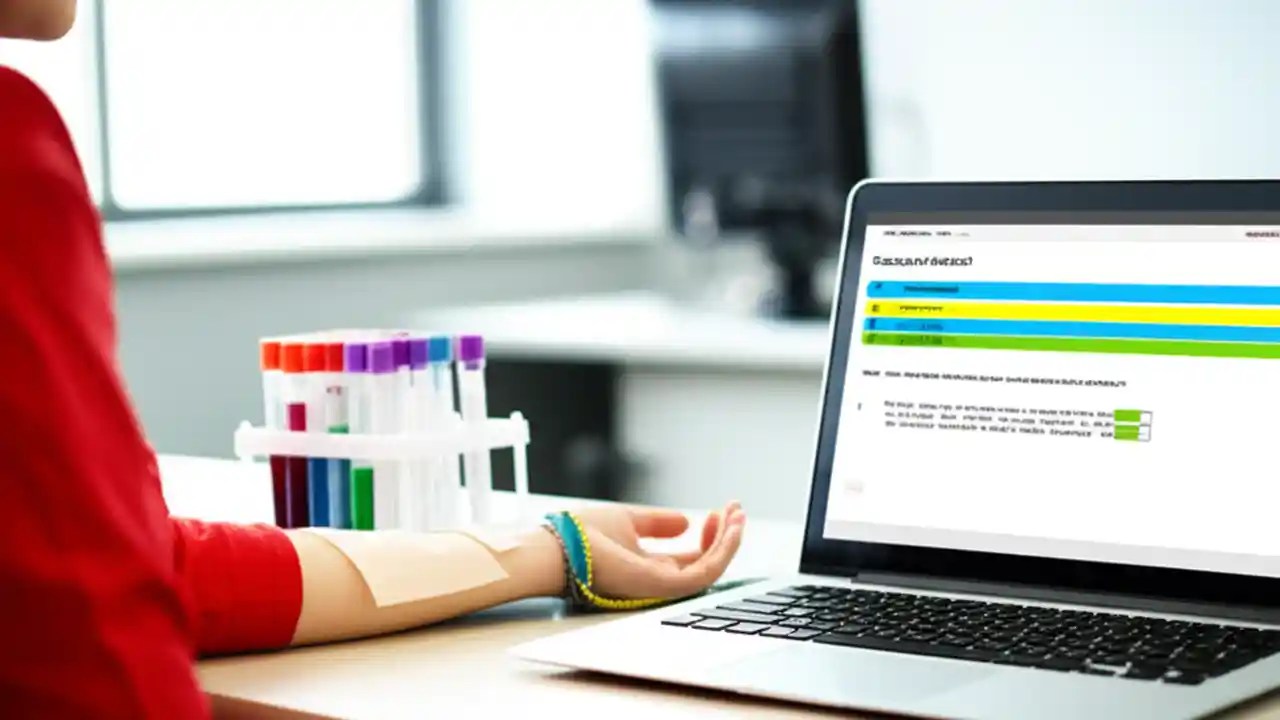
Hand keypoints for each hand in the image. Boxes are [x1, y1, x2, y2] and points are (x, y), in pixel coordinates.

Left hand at [571, 501, 744, 600]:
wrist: (555, 548)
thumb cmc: (581, 536)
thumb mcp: (628, 521)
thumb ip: (657, 523)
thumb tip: (687, 521)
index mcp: (648, 567)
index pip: (691, 558)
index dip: (711, 535)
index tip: (718, 510)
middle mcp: (658, 580)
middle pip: (705, 564)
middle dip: (726, 536)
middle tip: (736, 510)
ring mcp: (660, 586)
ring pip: (711, 570)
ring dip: (730, 542)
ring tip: (739, 515)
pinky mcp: (660, 585)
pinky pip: (704, 573)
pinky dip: (722, 551)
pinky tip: (730, 527)